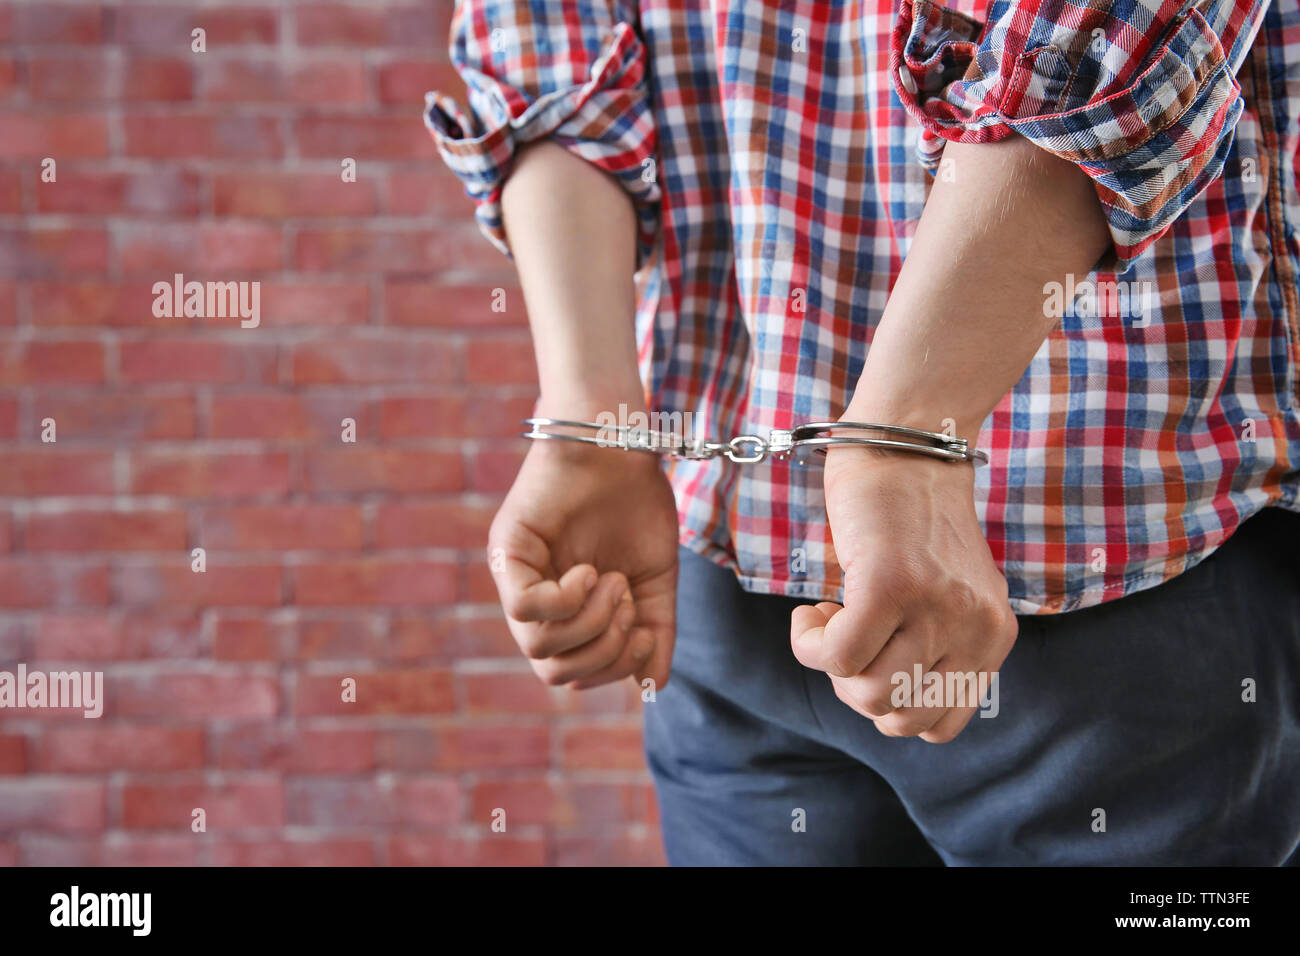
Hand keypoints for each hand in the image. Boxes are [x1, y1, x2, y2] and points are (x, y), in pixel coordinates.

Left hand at [487, 413, 678, 690]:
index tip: (643, 628)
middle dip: (604, 651)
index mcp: (567, 612)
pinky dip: (566, 601)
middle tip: (627, 605)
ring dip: (592, 623)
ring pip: (539, 647)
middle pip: (554, 671)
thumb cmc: (637, 504)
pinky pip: (525, 609)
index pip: (573, 673)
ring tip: (613, 582)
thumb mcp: (656, 580)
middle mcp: (537, 600)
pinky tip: (589, 572)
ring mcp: (517, 577)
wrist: (621, 444)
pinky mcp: (507, 552)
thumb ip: (655, 631)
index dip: (613, 666)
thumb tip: (654, 686)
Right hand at [791, 443, 1017, 741]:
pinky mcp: (892, 585)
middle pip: (898, 719)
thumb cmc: (909, 519)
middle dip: (855, 689)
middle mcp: (975, 628)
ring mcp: (937, 608)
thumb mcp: (943, 593)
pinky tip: (813, 611)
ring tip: (831, 616)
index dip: (890, 704)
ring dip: (830, 664)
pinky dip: (809, 643)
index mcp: (993, 637)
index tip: (875, 656)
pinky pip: (839, 656)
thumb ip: (932, 646)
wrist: (903, 443)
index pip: (938, 727)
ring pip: (867, 694)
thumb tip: (880, 701)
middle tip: (847, 634)